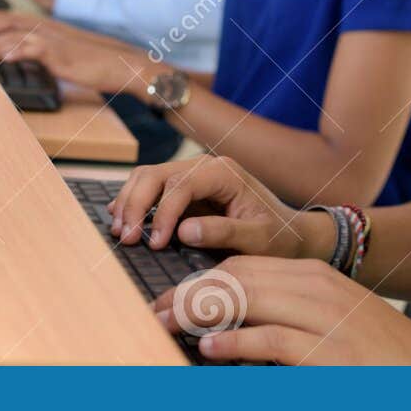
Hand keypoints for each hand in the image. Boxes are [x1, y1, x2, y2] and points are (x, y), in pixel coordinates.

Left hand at [0, 14, 144, 94]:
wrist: (120, 64)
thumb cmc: (95, 62)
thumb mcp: (65, 55)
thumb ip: (44, 54)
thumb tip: (25, 58)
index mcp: (49, 27)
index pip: (14, 20)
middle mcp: (49, 28)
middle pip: (10, 22)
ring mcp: (54, 40)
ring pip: (17, 35)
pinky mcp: (61, 53)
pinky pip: (35, 49)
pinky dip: (18, 52)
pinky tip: (4, 58)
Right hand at [109, 155, 333, 256]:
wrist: (290, 233)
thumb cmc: (278, 237)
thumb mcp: (259, 240)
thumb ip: (224, 233)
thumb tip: (184, 231)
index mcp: (224, 173)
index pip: (180, 185)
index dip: (162, 213)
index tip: (155, 244)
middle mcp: (205, 166)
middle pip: (156, 174)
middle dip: (135, 204)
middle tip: (125, 237)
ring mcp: (193, 174)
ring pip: (148, 176)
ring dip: (129, 201)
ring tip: (120, 231)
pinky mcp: (185, 187)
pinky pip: (151, 186)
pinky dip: (133, 200)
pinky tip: (122, 220)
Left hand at [151, 256, 410, 364]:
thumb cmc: (380, 359)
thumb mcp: (331, 325)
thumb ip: (286, 318)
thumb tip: (229, 328)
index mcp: (313, 277)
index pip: (242, 266)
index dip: (199, 282)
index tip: (170, 301)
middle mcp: (316, 288)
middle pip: (236, 278)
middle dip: (190, 294)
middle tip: (157, 313)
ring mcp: (325, 318)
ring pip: (247, 300)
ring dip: (200, 313)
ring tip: (169, 327)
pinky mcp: (330, 352)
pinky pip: (272, 340)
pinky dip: (237, 342)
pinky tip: (212, 348)